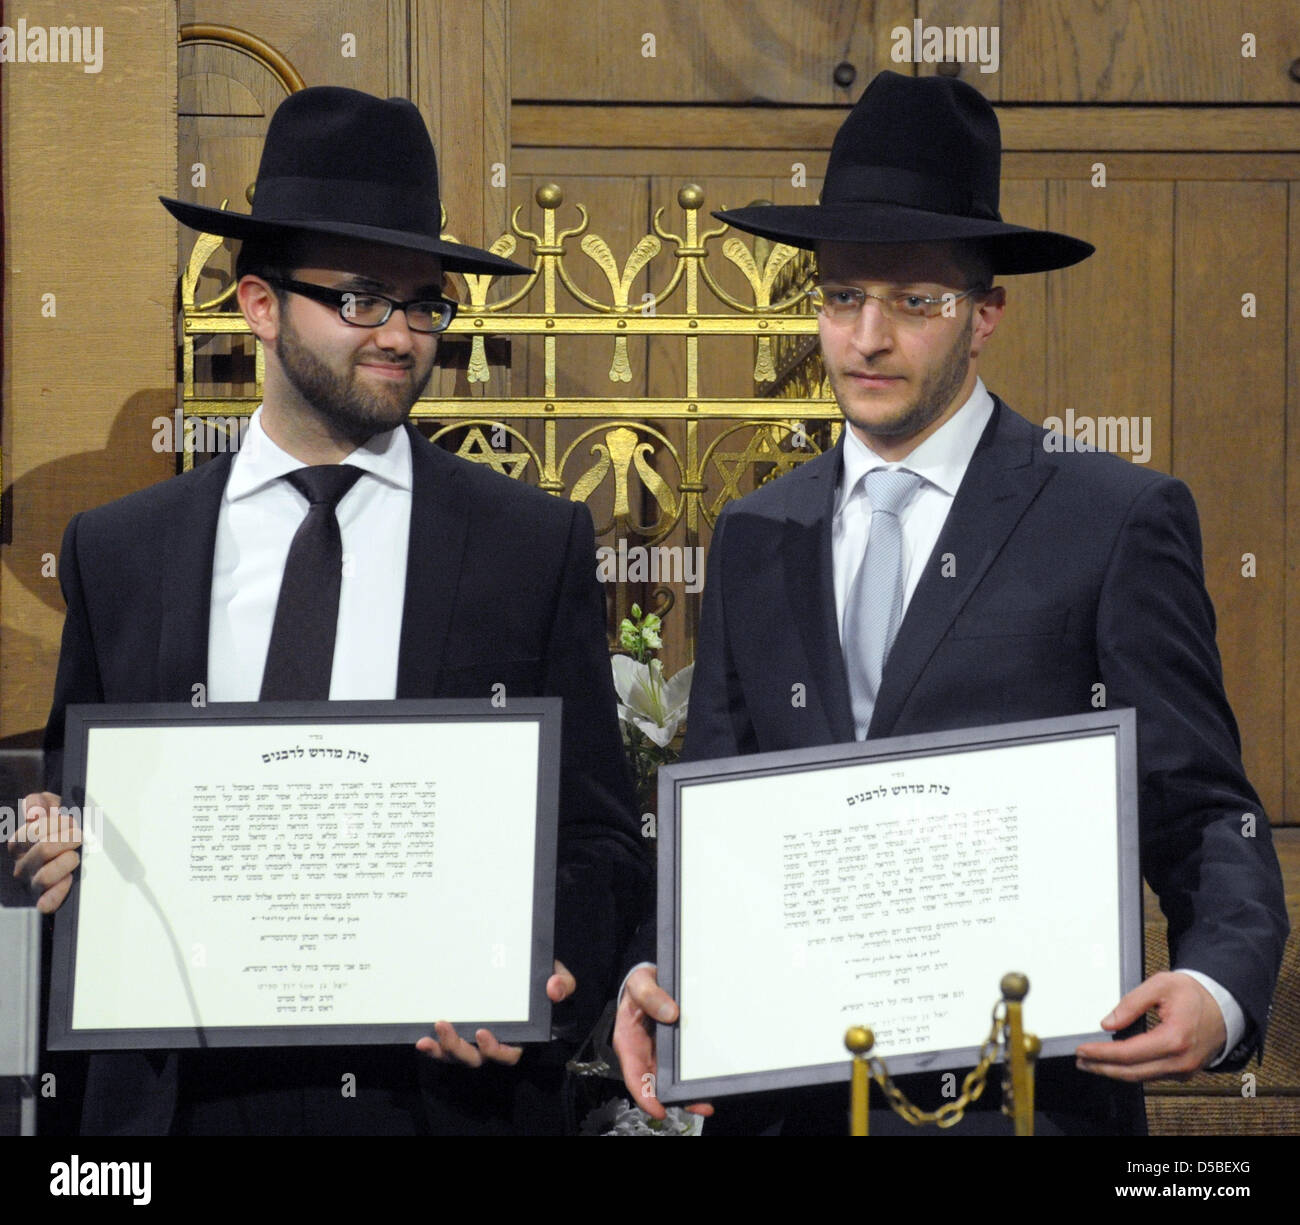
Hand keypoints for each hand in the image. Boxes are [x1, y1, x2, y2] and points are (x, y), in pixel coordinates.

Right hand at [8, 793, 80, 913]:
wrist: (69, 848)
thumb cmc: (57, 827)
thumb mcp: (48, 806)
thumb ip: (37, 802)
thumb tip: (34, 814)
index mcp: (19, 843)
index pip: (33, 831)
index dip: (56, 823)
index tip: (70, 820)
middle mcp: (22, 865)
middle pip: (43, 850)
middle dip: (67, 838)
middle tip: (77, 835)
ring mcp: (33, 883)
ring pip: (45, 877)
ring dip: (66, 862)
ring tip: (74, 855)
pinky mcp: (45, 899)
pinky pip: (47, 903)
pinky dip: (58, 893)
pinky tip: (68, 880)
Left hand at [415, 959, 576, 1066]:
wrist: (530, 972)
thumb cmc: (545, 980)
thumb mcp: (560, 979)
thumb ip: (564, 984)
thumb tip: (554, 988)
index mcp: (521, 1036)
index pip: (509, 1054)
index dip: (495, 1049)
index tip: (483, 1032)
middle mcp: (495, 1043)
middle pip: (476, 1058)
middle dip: (458, 1048)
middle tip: (444, 1026)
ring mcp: (475, 1040)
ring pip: (457, 1055)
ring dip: (442, 1048)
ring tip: (428, 1036)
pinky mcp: (461, 1031)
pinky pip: (445, 1046)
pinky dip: (433, 1047)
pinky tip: (421, 1039)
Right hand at [612, 966, 711, 1120]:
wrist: (650, 979)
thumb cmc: (639, 984)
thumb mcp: (639, 983)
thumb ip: (650, 995)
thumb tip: (670, 1013)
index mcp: (628, 1042)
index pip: (634, 1075)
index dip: (645, 1095)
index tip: (659, 1108)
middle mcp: (643, 1053)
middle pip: (655, 1084)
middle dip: (674, 1098)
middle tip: (698, 1104)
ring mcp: (658, 1054)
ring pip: (670, 1080)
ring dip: (687, 1092)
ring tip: (707, 1101)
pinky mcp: (673, 1050)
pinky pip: (681, 1067)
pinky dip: (693, 1077)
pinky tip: (708, 1082)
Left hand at [1075, 971, 1227, 1080]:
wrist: (1225, 1006)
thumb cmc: (1194, 994)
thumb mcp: (1160, 986)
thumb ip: (1131, 1003)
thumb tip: (1108, 1023)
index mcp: (1175, 1039)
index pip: (1129, 1053)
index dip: (1102, 1053)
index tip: (1082, 1050)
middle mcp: (1181, 1061)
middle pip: (1132, 1072)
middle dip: (1102, 1068)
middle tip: (1081, 1061)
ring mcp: (1185, 1070)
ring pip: (1142, 1077)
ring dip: (1115, 1072)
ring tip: (1092, 1063)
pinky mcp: (1185, 1071)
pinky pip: (1153, 1075)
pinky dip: (1132, 1070)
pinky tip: (1117, 1063)